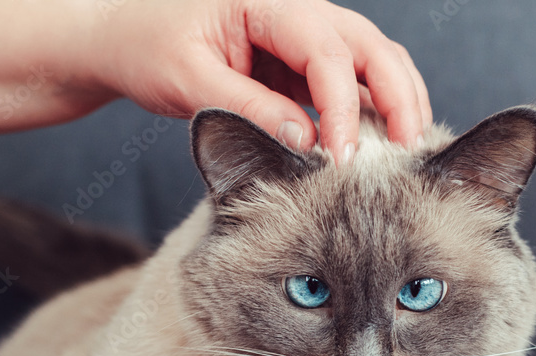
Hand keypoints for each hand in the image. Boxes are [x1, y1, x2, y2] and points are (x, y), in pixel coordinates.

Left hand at [0, 0, 431, 164]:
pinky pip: (354, 78)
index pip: (325, 52)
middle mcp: (296, 8)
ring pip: (374, 57)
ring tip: (412, 146)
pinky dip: (375, 106)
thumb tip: (304, 140)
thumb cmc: (146, 48)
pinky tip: (384, 140)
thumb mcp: (189, 80)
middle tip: (411, 149)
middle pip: (370, 46)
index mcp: (266, 0)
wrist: (124, 38)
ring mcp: (304, 31)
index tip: (343, 160)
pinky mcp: (302, 58)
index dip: (342, 107)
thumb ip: (247, 109)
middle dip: (398, 95)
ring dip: (397, 98)